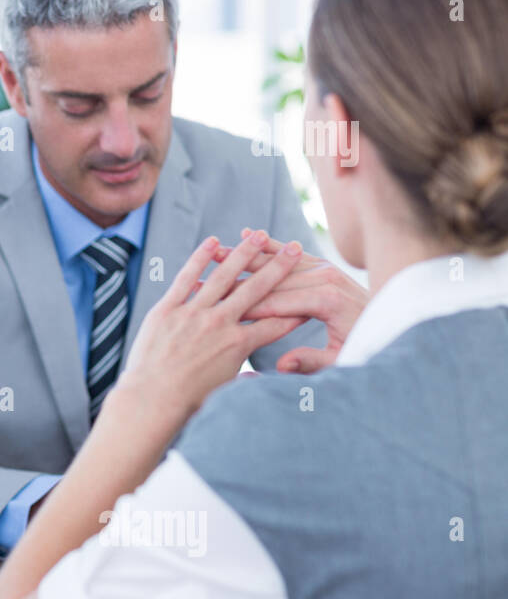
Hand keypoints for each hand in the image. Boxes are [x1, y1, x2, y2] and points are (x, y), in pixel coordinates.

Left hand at [118, 229, 308, 420]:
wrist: (152, 399)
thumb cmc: (188, 402)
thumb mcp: (226, 390)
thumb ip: (246, 378)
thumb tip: (260, 379)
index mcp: (239, 346)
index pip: (276, 321)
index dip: (295, 306)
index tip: (309, 289)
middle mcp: (220, 325)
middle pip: (257, 290)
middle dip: (279, 267)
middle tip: (296, 249)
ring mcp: (194, 314)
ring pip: (224, 277)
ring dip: (244, 254)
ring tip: (260, 236)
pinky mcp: (168, 309)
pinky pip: (187, 278)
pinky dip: (201, 258)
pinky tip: (213, 242)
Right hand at [213, 227, 369, 372]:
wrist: (396, 325)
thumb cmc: (367, 347)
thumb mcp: (343, 360)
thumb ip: (312, 362)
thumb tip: (281, 364)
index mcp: (326, 302)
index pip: (274, 304)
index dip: (242, 308)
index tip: (214, 311)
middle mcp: (326, 278)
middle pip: (270, 280)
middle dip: (235, 282)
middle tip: (201, 282)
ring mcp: (325, 268)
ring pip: (276, 261)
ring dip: (244, 257)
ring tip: (214, 251)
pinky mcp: (325, 265)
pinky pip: (290, 253)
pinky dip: (269, 244)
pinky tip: (248, 234)